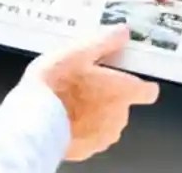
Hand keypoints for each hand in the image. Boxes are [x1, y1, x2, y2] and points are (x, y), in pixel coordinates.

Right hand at [24, 25, 160, 160]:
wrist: (32, 122)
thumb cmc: (54, 87)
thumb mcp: (78, 52)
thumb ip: (105, 41)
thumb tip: (121, 32)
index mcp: (122, 91)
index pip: (149, 91)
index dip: (140, 83)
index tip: (127, 76)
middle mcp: (118, 116)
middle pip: (123, 103)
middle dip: (107, 94)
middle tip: (85, 82)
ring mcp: (103, 136)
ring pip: (106, 120)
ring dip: (94, 111)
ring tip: (70, 99)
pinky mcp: (86, 149)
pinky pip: (90, 135)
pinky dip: (81, 127)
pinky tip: (64, 116)